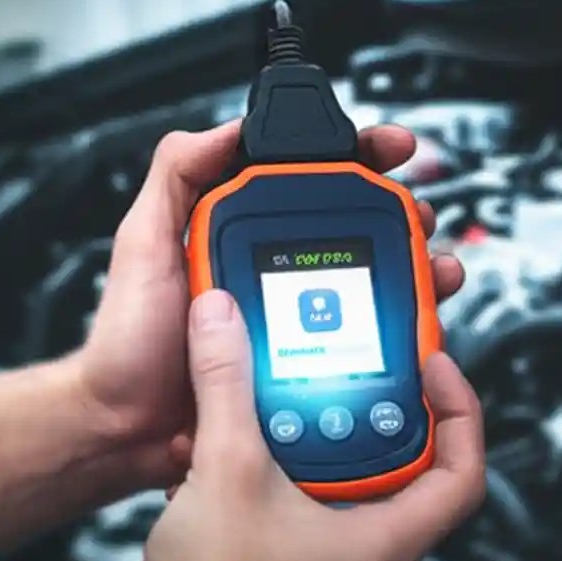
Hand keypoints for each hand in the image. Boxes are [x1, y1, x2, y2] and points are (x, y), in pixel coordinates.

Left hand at [71, 123, 464, 491]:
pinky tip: (412, 327)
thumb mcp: (142, 244)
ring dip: (410, 273)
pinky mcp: (307, 364)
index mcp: (242, 234)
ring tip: (433, 269)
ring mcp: (294, 321)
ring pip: (369, 286)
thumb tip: (227, 130)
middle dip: (401, 219)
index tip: (390, 150)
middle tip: (421, 216)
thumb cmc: (128, 344)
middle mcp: (274, 273)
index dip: (357, 160)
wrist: (128, 430)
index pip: (308, 182)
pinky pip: (358, 342)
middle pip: (355, 232)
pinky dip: (394, 330)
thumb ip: (176, 177)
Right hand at [103, 290, 484, 560]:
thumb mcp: (224, 472)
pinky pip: (318, 524)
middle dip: (381, 422)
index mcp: (385, 546)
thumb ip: (225, 388)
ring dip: (330, 450)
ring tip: (297, 408)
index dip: (461, 413)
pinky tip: (251, 457)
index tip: (436, 371)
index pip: (464, 476)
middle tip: (359, 378)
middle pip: (408, 480)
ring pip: (357, 501)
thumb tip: (224, 324)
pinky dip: (295, 485)